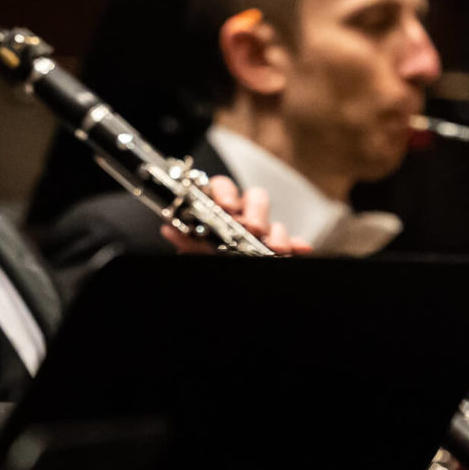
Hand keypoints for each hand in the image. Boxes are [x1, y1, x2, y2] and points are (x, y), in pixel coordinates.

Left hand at [160, 175, 311, 255]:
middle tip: (252, 227)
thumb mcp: (196, 250)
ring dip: (276, 231)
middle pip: (254, 198)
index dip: (225, 192)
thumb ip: (186, 240)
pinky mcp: (281, 247)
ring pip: (273, 220)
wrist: (224, 280)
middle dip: (256, 210)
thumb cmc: (209, 257)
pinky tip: (300, 249)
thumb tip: (168, 229)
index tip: (226, 205)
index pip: (223, 188)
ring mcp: (263, 232)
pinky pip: (293, 242)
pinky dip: (297, 245)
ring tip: (274, 247)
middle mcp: (242, 218)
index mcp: (219, 212)